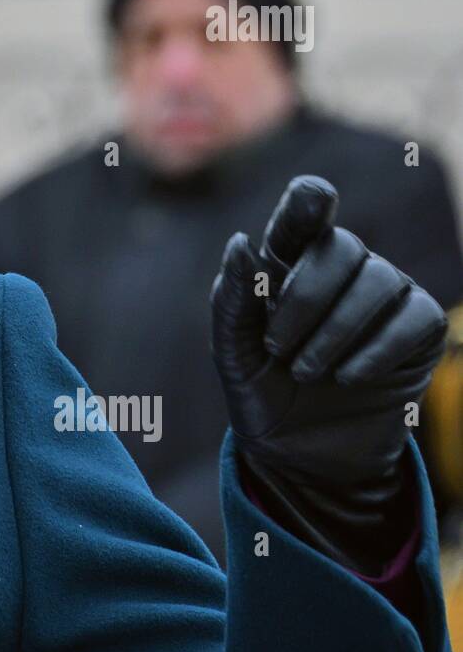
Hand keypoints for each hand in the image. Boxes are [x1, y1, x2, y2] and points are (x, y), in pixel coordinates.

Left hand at [210, 175, 447, 570]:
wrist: (301, 456)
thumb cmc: (261, 393)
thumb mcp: (233, 353)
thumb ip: (232, 300)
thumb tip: (242, 240)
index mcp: (287, 264)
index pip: (303, 215)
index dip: (309, 201)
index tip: (312, 196)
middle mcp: (340, 269)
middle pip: (339, 247)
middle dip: (305, 300)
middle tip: (277, 349)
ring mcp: (385, 295)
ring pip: (378, 280)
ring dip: (336, 332)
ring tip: (308, 373)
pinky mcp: (420, 329)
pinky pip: (413, 318)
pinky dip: (377, 349)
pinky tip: (349, 378)